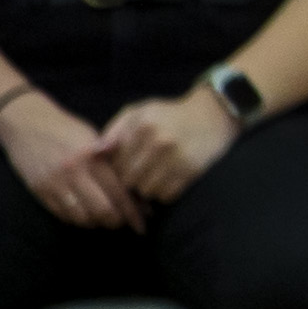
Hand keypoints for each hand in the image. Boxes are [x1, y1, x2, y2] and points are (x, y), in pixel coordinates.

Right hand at [0, 92, 144, 231]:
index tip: (142, 223)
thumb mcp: (94, 137)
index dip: (133, 212)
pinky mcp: (39, 191)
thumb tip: (136, 188)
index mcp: (92, 157)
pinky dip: (78, 220)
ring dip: (97, 223)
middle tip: (123, 222)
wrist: (26, 122)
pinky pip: (63, 215)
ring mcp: (54, 183)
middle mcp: (73, 172)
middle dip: (116, 221)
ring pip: (82, 218)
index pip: (118, 192)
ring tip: (105, 219)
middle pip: (102, 210)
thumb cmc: (66, 129)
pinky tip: (86, 215)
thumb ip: (112, 162)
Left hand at [99, 86, 241, 204]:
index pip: (116, 162)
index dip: (116, 169)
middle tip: (137, 176)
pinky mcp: (192, 171)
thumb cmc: (169, 115)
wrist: (212, 115)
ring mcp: (176, 158)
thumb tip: (95, 153)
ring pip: (147, 191)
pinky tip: (167, 180)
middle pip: (129, 179)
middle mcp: (159, 141)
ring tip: (153, 177)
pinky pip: (167, 196)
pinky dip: (164, 193)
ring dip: (147, 188)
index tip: (123, 167)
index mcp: (142, 125)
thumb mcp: (139, 112)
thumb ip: (115, 130)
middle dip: (130, 181)